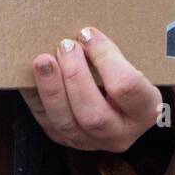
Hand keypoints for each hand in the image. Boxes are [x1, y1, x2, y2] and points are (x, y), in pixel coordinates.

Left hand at [20, 25, 161, 152]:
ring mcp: (91, 142)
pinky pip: (46, 122)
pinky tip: (29, 75)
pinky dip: (35, 97)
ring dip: (51, 89)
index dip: (105, 57)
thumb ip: (113, 53)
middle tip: (65, 45)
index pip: (127, 87)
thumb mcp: (133, 63)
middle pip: (94, 115)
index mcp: (145, 110)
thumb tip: (82, 33)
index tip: (88, 33)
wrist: (119, 102)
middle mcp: (120, 134)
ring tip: (43, 60)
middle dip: (75, 77)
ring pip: (66, 123)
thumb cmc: (126, 74)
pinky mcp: (66, 139)